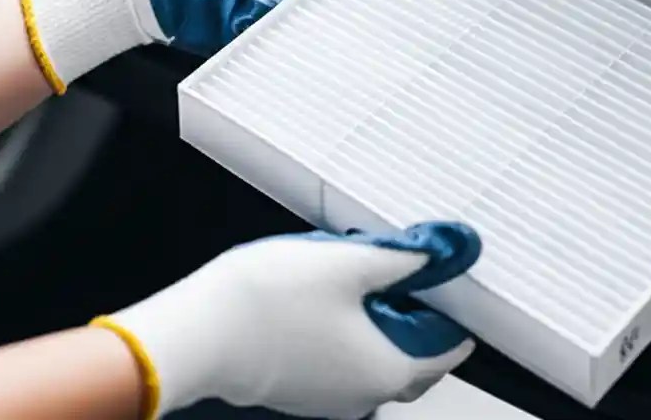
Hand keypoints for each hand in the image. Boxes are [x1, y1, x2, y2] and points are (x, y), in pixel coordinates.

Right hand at [96, 222, 481, 418]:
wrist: (195, 333)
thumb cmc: (265, 303)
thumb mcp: (349, 262)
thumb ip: (405, 257)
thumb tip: (444, 251)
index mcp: (389, 369)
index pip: (450, 348)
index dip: (455, 308)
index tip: (449, 278)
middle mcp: (364, 394)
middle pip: (417, 360)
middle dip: (422, 319)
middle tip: (413, 275)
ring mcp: (330, 397)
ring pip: (378, 361)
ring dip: (384, 326)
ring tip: (366, 279)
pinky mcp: (301, 389)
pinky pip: (344, 364)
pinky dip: (352, 336)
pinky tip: (331, 300)